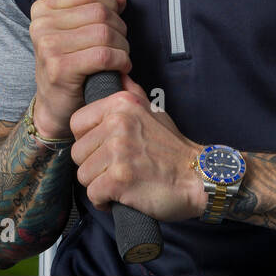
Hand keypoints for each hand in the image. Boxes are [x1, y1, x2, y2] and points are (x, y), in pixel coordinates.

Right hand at [28, 0, 130, 138]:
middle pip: (99, 11)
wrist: (56, 105)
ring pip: (104, 33)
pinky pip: (104, 55)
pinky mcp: (59, 68)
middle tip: (120, 45)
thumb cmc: (72, 63)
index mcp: (44, 8)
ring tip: (120, 57)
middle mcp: (41, 24)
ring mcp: (47, 46)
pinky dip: (121, 61)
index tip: (113, 21)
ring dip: (123, 47)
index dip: (109, 4)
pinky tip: (121, 68)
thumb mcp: (82, 30)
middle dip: (119, 28)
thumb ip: (100, 6)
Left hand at [70, 72, 205, 221]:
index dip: (87, 140)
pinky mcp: (119, 179)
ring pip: (83, 175)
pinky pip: (93, 194)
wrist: (198, 177)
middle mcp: (117, 124)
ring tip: (120, 183)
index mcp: (121, 104)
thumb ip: (132, 92)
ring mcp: (118, 152)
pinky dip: (104, 201)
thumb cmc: (173, 148)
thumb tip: (118, 74)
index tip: (103, 150)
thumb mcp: (154, 110)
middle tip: (115, 170)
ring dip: (98, 185)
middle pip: (78, 152)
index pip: (77, 122)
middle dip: (93, 166)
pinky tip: (120, 197)